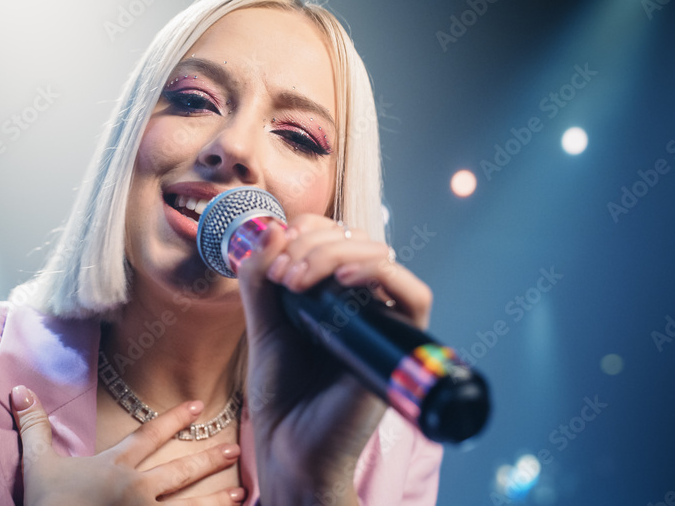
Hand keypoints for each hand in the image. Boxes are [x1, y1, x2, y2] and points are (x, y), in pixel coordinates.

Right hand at [11, 385, 245, 505]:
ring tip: (241, 494)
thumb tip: (19, 390)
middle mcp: (137, 492)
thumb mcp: (37, 465)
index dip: (175, 419)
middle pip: (181, 471)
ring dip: (218, 500)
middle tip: (234, 450)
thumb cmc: (46, 505)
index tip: (199, 406)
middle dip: (209, 460)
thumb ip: (34, 427)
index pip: (151, 436)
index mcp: (115, 469)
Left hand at [236, 214, 432, 503]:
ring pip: (381, 256)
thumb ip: (260, 280)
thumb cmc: (281, 394)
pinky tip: (342, 280)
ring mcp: (381, 320)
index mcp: (331, 293)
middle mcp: (361, 301)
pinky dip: (380, 275)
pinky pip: (414, 295)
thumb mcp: (262, 326)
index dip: (304, 230)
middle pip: (355, 239)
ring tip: (297, 280)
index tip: (273, 256)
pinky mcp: (398, 344)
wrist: (290, 446)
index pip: (332, 234)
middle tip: (282, 274)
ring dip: (334, 254)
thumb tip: (271, 227)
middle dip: (312, 244)